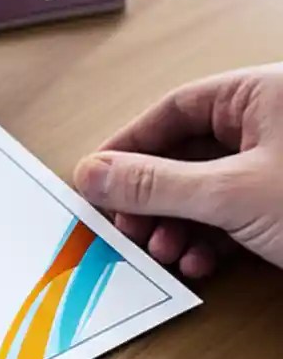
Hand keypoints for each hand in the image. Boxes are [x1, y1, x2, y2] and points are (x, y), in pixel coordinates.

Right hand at [73, 63, 282, 277]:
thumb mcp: (232, 193)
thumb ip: (156, 184)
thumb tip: (94, 175)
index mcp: (263, 95)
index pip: (175, 110)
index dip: (129, 147)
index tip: (96, 180)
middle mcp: (270, 124)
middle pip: (184, 156)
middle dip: (152, 201)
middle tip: (128, 228)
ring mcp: (278, 167)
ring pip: (203, 193)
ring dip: (175, 228)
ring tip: (164, 252)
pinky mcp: (282, 206)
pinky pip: (230, 218)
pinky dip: (207, 243)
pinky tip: (197, 263)